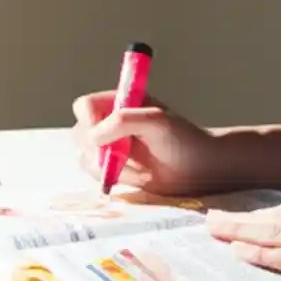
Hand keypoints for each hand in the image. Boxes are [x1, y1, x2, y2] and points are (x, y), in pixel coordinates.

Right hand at [71, 91, 224, 195]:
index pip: (85, 106)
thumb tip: (93, 137)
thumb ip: (124, 121)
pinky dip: (111, 178)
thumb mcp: (157, 122)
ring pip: (84, 156)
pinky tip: (137, 177)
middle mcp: (109, 122)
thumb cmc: (184, 139)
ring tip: (137, 168)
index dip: (88, 121)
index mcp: (118, 102)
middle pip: (79, 132)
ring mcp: (110, 147)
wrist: (201, 170)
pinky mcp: (114, 169)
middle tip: (121, 156)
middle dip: (97, 149)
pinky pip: (95, 174)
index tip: (103, 137)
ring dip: (106, 166)